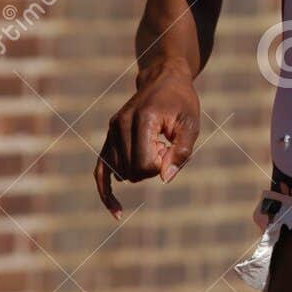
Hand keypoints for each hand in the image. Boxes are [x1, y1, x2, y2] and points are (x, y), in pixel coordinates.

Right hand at [94, 65, 200, 218]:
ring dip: (140, 170)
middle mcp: (120, 125)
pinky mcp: (109, 137)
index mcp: (142, 119)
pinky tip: (117, 211)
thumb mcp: (191, 124)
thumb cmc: (182, 102)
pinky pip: (101, 171)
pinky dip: (106, 192)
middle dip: (152, 169)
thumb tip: (165, 178)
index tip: (170, 149)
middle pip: (132, 172)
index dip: (161, 166)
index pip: (144, 164)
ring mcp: (112, 131)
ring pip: (121, 174)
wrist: (164, 79)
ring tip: (155, 147)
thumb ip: (182, 151)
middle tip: (165, 146)